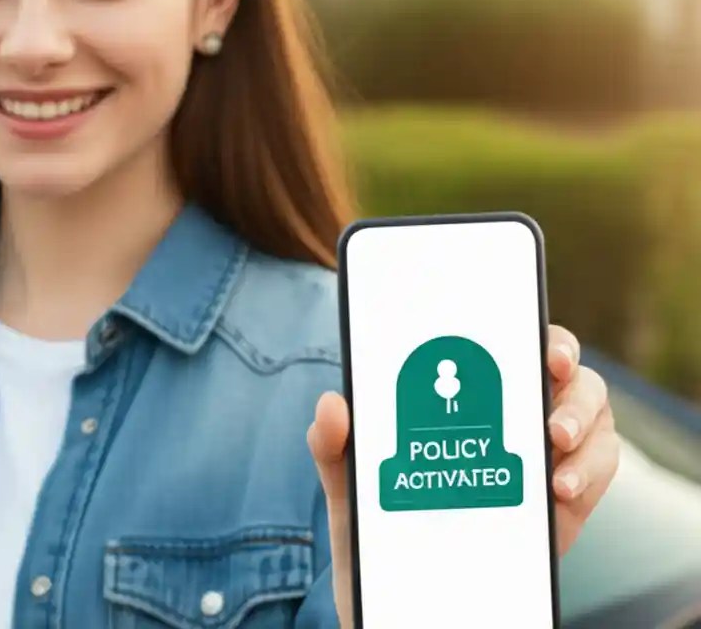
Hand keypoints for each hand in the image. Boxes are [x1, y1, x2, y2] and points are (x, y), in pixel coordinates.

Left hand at [307, 325, 620, 626]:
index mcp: (465, 399)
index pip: (510, 346)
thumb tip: (332, 404)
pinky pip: (598, 471)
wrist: (396, 595)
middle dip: (571, 379)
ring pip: (593, 420)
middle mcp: (513, 417)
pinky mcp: (563, 503)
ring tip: (555, 452)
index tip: (537, 341)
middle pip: (567, 377)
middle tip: (553, 400)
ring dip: (584, 429)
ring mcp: (544, 458)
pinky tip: (559, 489)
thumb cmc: (376, 524)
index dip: (533, 334)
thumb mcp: (348, 483)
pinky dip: (590, 473)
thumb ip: (332, 443)